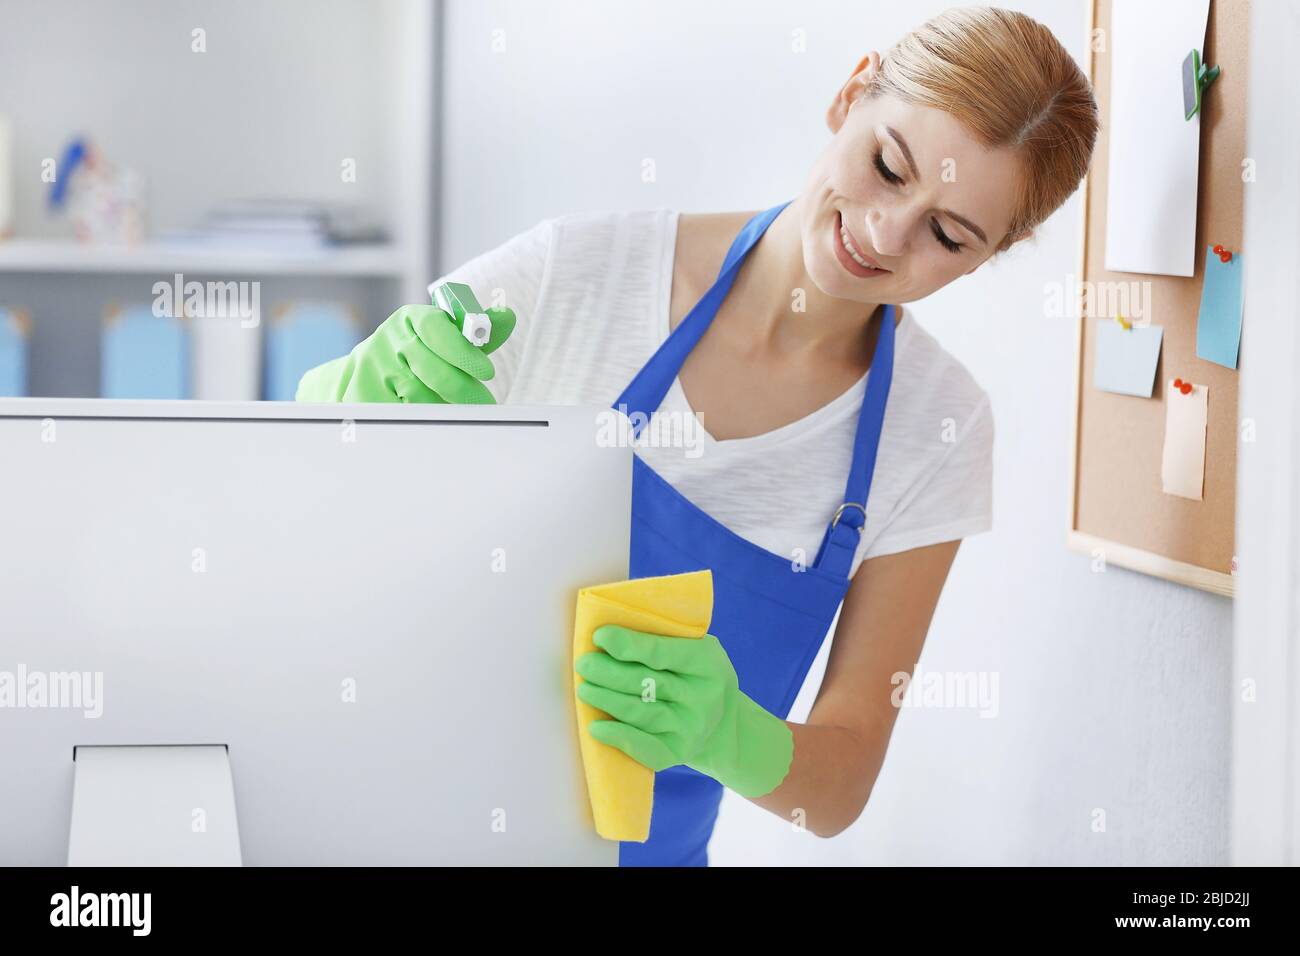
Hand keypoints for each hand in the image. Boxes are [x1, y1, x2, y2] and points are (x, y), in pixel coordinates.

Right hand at [295, 301, 515, 402]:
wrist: (366, 368)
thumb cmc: (419, 350)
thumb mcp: (445, 335)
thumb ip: (477, 331)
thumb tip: (506, 317)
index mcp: (411, 319)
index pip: (436, 329)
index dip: (463, 351)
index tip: (487, 372)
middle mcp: (390, 340)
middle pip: (433, 369)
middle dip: (465, 390)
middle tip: (485, 403)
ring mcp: (374, 369)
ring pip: (420, 397)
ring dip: (445, 407)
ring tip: (456, 408)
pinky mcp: (363, 396)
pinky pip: (401, 414)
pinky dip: (422, 419)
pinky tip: (431, 417)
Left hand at [575, 625, 793, 797]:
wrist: (721, 725)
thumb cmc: (695, 675)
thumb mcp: (696, 648)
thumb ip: (663, 639)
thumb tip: (609, 632)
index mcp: (706, 663)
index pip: (662, 653)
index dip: (629, 645)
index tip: (600, 636)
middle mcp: (702, 698)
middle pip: (646, 683)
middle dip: (609, 673)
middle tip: (583, 664)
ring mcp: (690, 729)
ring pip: (641, 713)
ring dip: (607, 700)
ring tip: (584, 689)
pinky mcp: (677, 753)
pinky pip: (645, 747)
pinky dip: (619, 738)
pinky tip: (596, 728)